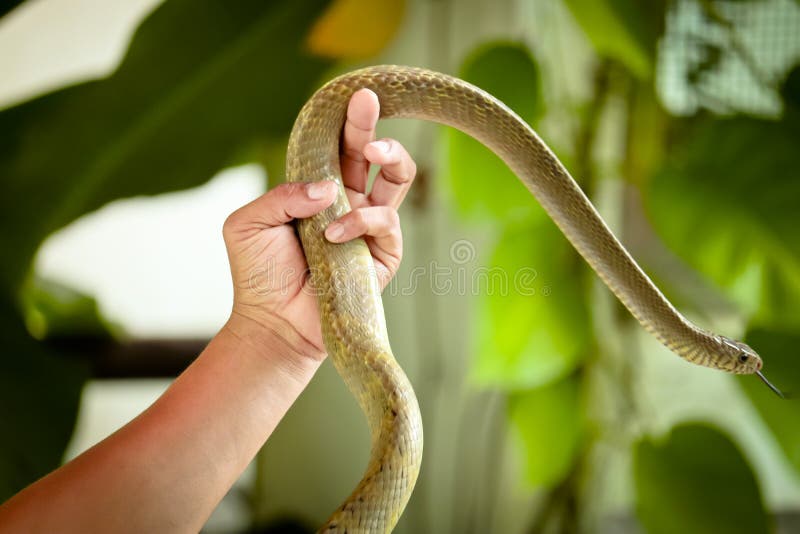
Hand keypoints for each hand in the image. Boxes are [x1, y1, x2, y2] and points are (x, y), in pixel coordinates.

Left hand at [222, 89, 416, 359]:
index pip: (339, 149)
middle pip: (373, 154)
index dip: (347, 122)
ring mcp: (370, 229)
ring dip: (390, 156)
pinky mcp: (383, 255)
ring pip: (399, 180)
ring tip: (370, 150)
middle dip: (371, 123)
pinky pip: (385, 224)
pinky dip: (358, 222)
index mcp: (319, 191)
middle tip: (366, 101)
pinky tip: (331, 235)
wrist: (273, 321)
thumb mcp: (249, 222)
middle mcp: (350, 204)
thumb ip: (282, 193)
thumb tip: (328, 185)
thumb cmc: (259, 273)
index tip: (353, 95)